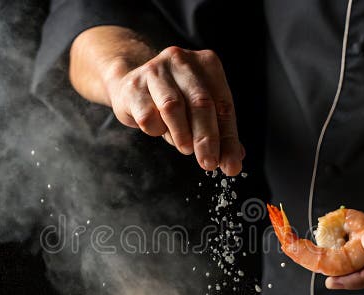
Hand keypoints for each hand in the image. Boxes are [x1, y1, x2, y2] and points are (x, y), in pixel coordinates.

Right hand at [104, 46, 244, 175]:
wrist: (131, 84)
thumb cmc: (173, 98)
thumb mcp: (199, 110)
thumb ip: (218, 132)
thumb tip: (233, 162)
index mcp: (207, 64)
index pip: (223, 105)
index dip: (228, 139)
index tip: (231, 165)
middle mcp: (181, 60)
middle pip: (200, 103)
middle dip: (207, 139)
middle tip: (209, 163)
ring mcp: (155, 70)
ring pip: (173, 107)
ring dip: (182, 134)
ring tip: (185, 148)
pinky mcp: (133, 86)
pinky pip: (147, 116)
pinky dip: (156, 130)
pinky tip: (158, 129)